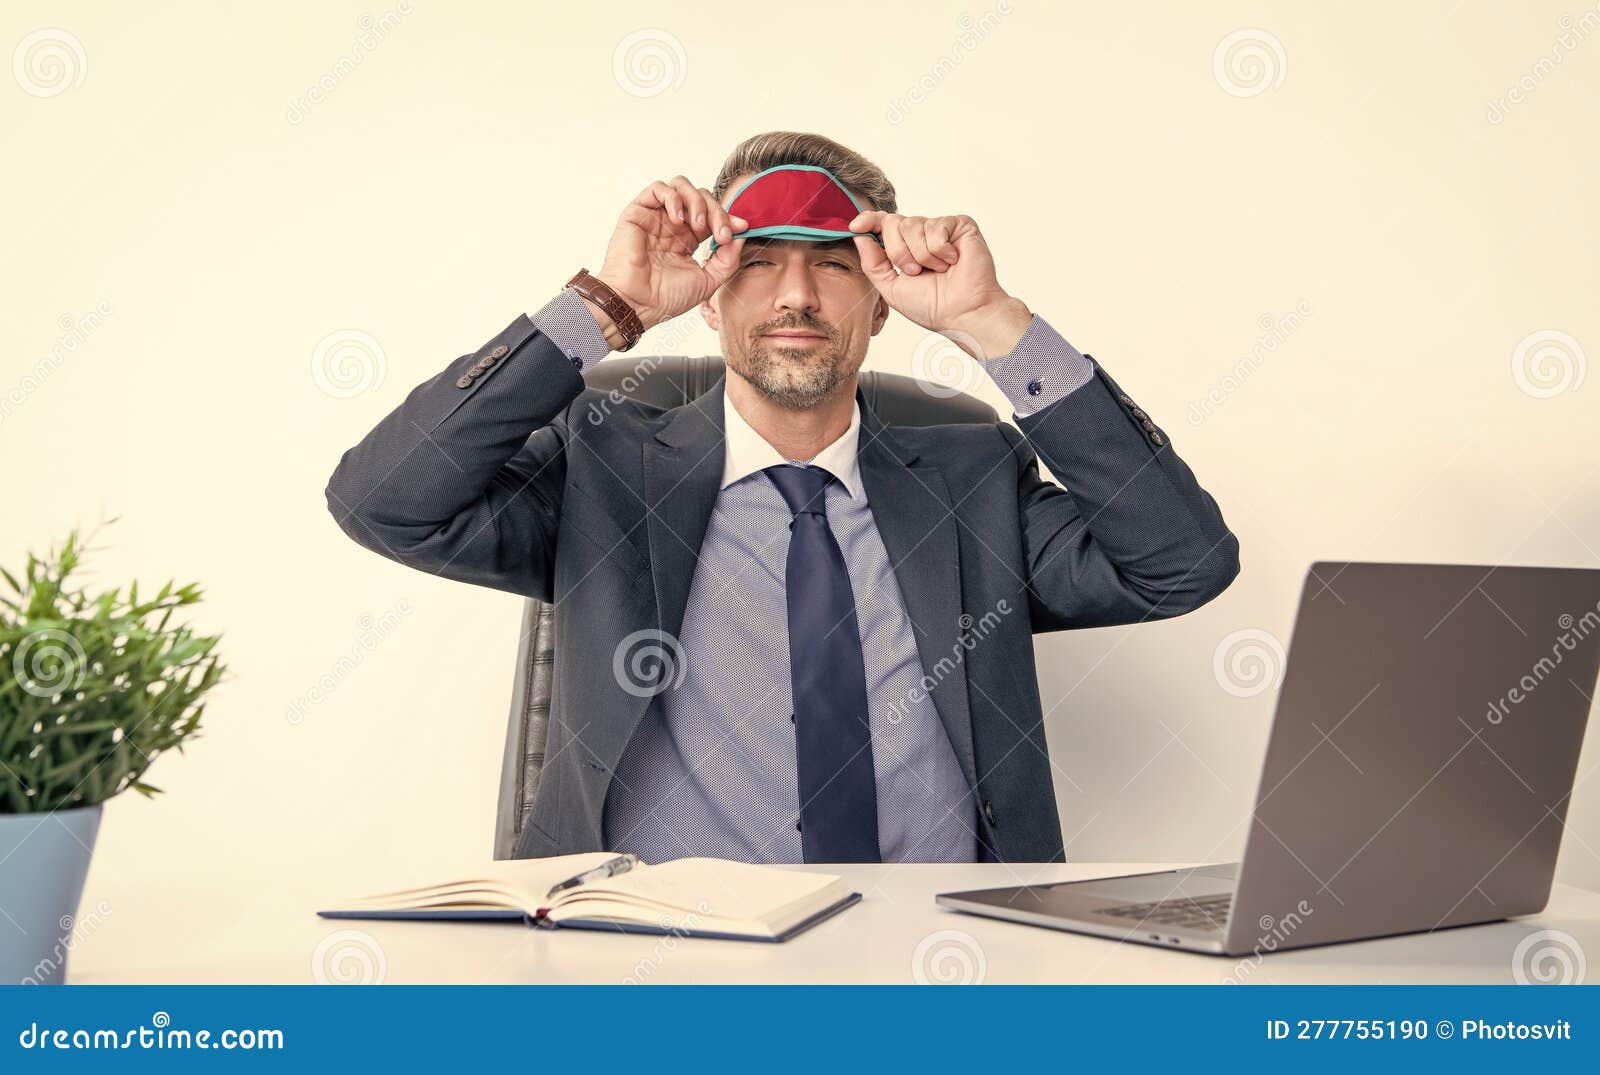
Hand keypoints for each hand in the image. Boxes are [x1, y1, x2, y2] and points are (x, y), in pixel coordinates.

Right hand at [593, 176, 747, 331]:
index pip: (712, 216)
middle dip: (716, 212)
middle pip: (701, 198)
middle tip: (721, 234)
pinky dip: (674, 198)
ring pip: (681, 187)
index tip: (742, 227)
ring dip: (697, 201)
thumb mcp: (709, 281)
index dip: (728, 217)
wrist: (637, 304)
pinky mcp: (638, 212)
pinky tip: (678, 220)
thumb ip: (728, 259)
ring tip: (698, 225)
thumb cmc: (666, 298)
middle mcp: (672, 226)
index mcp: (687, 240)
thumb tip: (742, 233)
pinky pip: (658, 188)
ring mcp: (655, 217)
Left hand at [848, 211, 1031, 360]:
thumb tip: (859, 236)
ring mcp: (940, 228)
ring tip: (938, 270)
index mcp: (904, 247)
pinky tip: (953, 261)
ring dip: (921, 255)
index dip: (868, 220)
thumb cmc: (932, 306)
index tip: (855, 226)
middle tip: (916, 272)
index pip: (882, 224)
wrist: (962, 313)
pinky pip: (936, 227)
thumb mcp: (891, 288)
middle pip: (893, 222)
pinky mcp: (960, 225)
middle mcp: (921, 234)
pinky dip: (940, 250)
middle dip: (899, 252)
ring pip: (913, 224)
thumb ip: (872, 263)